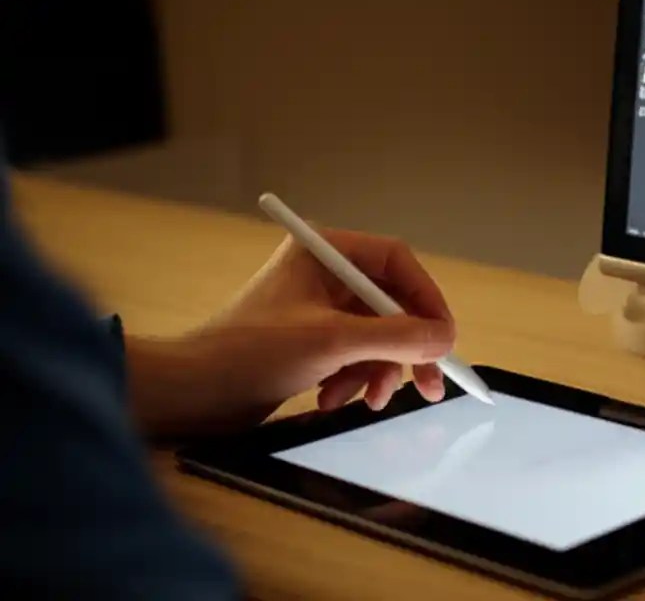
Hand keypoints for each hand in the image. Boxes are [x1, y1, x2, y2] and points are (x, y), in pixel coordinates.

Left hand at [127, 230, 455, 437]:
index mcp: (325, 251)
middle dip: (406, 349)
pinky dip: (353, 379)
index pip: (397, 262)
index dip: (427, 299)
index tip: (444, 337)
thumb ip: (395, 337)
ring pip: (377, 336)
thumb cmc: (248, 352)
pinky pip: (355, 355)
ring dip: (376, 372)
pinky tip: (332, 398)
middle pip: (392, 305)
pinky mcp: (311, 341)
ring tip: (362, 400)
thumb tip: (443, 338)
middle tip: (427, 386)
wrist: (191, 393)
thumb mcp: (332, 342)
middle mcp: (324, 274)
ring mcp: (318, 308)